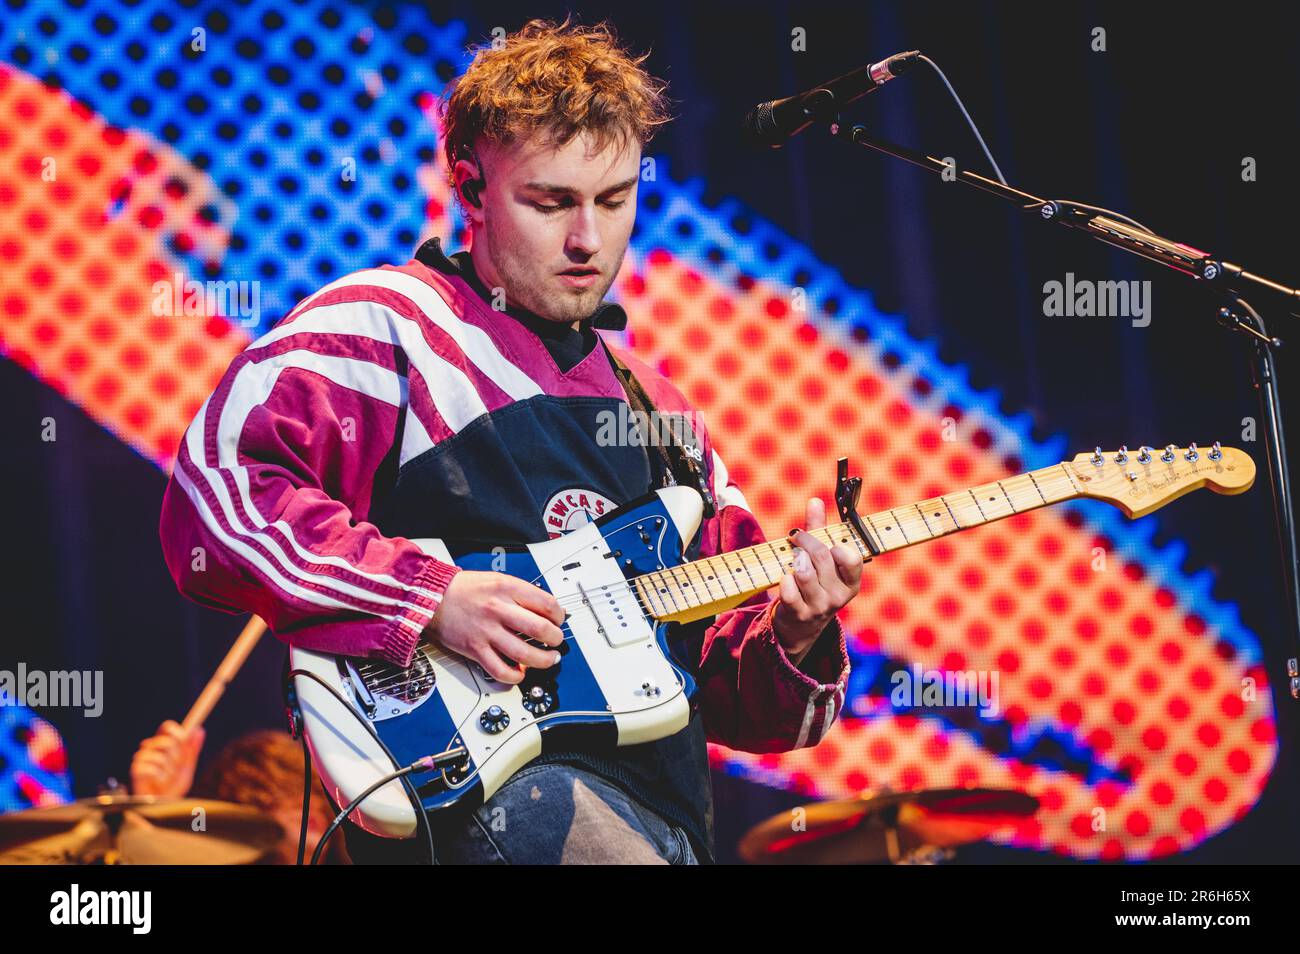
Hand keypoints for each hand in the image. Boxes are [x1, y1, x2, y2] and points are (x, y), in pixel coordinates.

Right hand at [130, 720, 204, 798]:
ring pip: (159, 757)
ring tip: (166, 777)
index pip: (167, 727)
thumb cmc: (173, 785)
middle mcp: (151, 748)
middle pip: (165, 741)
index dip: (177, 732)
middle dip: (176, 757)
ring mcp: (142, 758)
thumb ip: (192, 748)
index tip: (184, 741)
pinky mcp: (136, 770)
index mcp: (163, 744)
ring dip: (168, 770)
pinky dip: (158, 777)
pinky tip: (157, 782)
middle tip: (176, 768)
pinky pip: (149, 768)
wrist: (163, 805)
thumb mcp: (186, 766)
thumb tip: (199, 729)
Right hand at [428, 571, 566, 684]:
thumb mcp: (497, 580)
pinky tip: (521, 672)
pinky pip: (500, 670)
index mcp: (506, 588)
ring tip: (548, 659)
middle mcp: (498, 609)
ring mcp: (487, 631)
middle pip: (540, 630)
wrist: (432, 597)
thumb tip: (545, 610)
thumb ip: (520, 593)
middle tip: (556, 642)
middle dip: (555, 639)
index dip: (559, 616)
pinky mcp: (475, 649)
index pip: (546, 604)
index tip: (559, 621)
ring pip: (524, 653)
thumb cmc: (463, 589)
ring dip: (543, 660)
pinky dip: (515, 675)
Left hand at [774, 497, 863, 657]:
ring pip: (804, 572)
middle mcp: (839, 595)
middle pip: (821, 557)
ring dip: (794, 560)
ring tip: (793, 560)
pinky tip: (785, 578)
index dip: (837, 546)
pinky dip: (783, 577)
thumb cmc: (814, 583)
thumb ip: (819, 530)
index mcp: (851, 581)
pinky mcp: (799, 613)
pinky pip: (788, 588)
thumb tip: (815, 500)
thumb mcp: (822, 560)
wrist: (801, 624)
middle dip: (805, 541)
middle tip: (797, 538)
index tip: (827, 542)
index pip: (853, 558)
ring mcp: (820, 606)